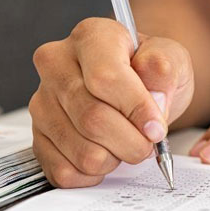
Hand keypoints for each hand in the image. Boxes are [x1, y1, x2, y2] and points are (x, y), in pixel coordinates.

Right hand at [29, 18, 193, 187]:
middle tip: (148, 142)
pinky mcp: (38, 137)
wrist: (136, 89)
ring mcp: (42, 102)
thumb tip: (154, 99)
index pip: (105, 78)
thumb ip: (165, 71)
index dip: (136, 109)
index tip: (157, 128)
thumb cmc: (150, 74)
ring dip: (115, 158)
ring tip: (125, 142)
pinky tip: (106, 154)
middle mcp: (56, 65)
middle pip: (92, 119)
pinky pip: (65, 171)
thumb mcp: (171, 60)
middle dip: (131, 142)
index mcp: (90, 36)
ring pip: (82, 151)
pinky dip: (94, 174)